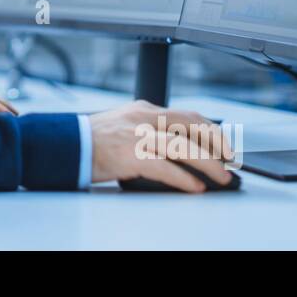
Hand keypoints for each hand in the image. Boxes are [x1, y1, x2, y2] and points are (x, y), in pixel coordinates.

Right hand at [90, 100, 232, 191]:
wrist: (65, 145)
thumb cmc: (92, 140)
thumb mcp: (123, 125)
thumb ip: (147, 129)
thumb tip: (177, 148)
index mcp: (143, 109)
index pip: (188, 115)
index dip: (211, 131)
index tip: (224, 145)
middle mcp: (143, 117)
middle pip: (192, 125)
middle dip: (217, 144)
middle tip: (231, 160)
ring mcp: (137, 135)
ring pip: (184, 146)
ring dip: (209, 164)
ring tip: (222, 178)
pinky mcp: (130, 155)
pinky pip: (166, 167)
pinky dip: (185, 179)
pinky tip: (195, 187)